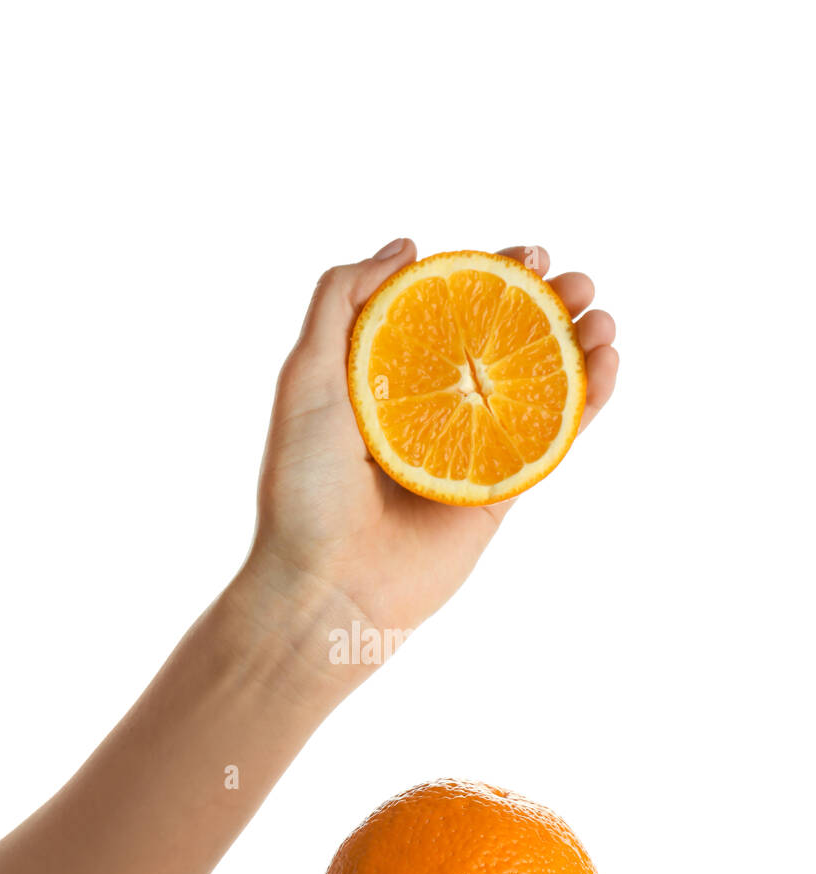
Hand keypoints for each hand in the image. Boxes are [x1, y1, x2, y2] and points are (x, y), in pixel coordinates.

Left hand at [250, 239, 617, 634]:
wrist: (326, 587)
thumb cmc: (304, 487)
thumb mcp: (305, 377)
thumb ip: (343, 301)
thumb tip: (407, 245)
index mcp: (388, 377)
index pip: (452, 310)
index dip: (494, 276)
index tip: (527, 252)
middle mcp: (434, 409)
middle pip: (504, 343)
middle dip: (546, 304)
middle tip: (576, 279)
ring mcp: (472, 451)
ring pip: (537, 387)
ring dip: (577, 345)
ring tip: (601, 315)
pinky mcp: (500, 493)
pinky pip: (552, 441)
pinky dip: (587, 403)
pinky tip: (608, 364)